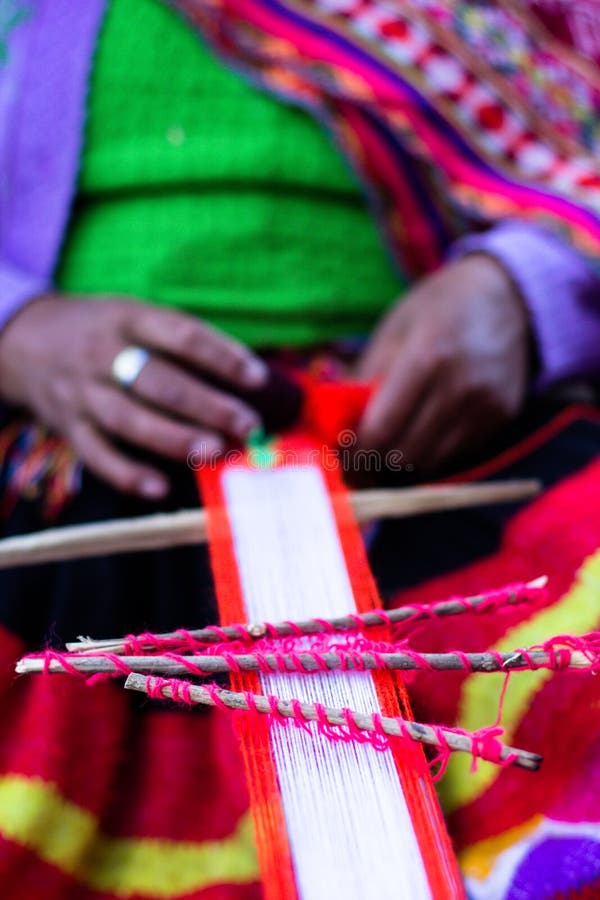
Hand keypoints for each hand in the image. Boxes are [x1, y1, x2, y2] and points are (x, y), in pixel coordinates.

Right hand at [0, 295, 268, 497]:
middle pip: (159, 381)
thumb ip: (180, 342)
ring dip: (174, 438)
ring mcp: (82, 392)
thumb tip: (250, 378)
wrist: (23, 338)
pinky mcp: (68, 426)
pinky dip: (127, 474)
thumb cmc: (102, 330)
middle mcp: (102, 354)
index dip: (222, 356)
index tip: (259, 378)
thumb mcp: (133, 314)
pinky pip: (97, 455)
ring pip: (129, 419)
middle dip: (208, 405)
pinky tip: (160, 488)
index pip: (181, 335)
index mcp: (127, 318)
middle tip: (248, 425)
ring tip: (215, 451)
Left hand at [355, 255, 530, 470]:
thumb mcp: (394, 329)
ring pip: (429, 463)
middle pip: (404, 455)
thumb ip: (366, 377)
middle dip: (374, 461)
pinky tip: (421, 432)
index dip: (354, 450)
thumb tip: (338, 423)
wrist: (510, 297)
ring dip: (402, 462)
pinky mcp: (502, 418)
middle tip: (358, 456)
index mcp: (427, 357)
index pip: (381, 429)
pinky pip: (456, 455)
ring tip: (387, 444)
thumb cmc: (440, 307)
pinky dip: (431, 452)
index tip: (342, 452)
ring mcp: (486, 407)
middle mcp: (461, 388)